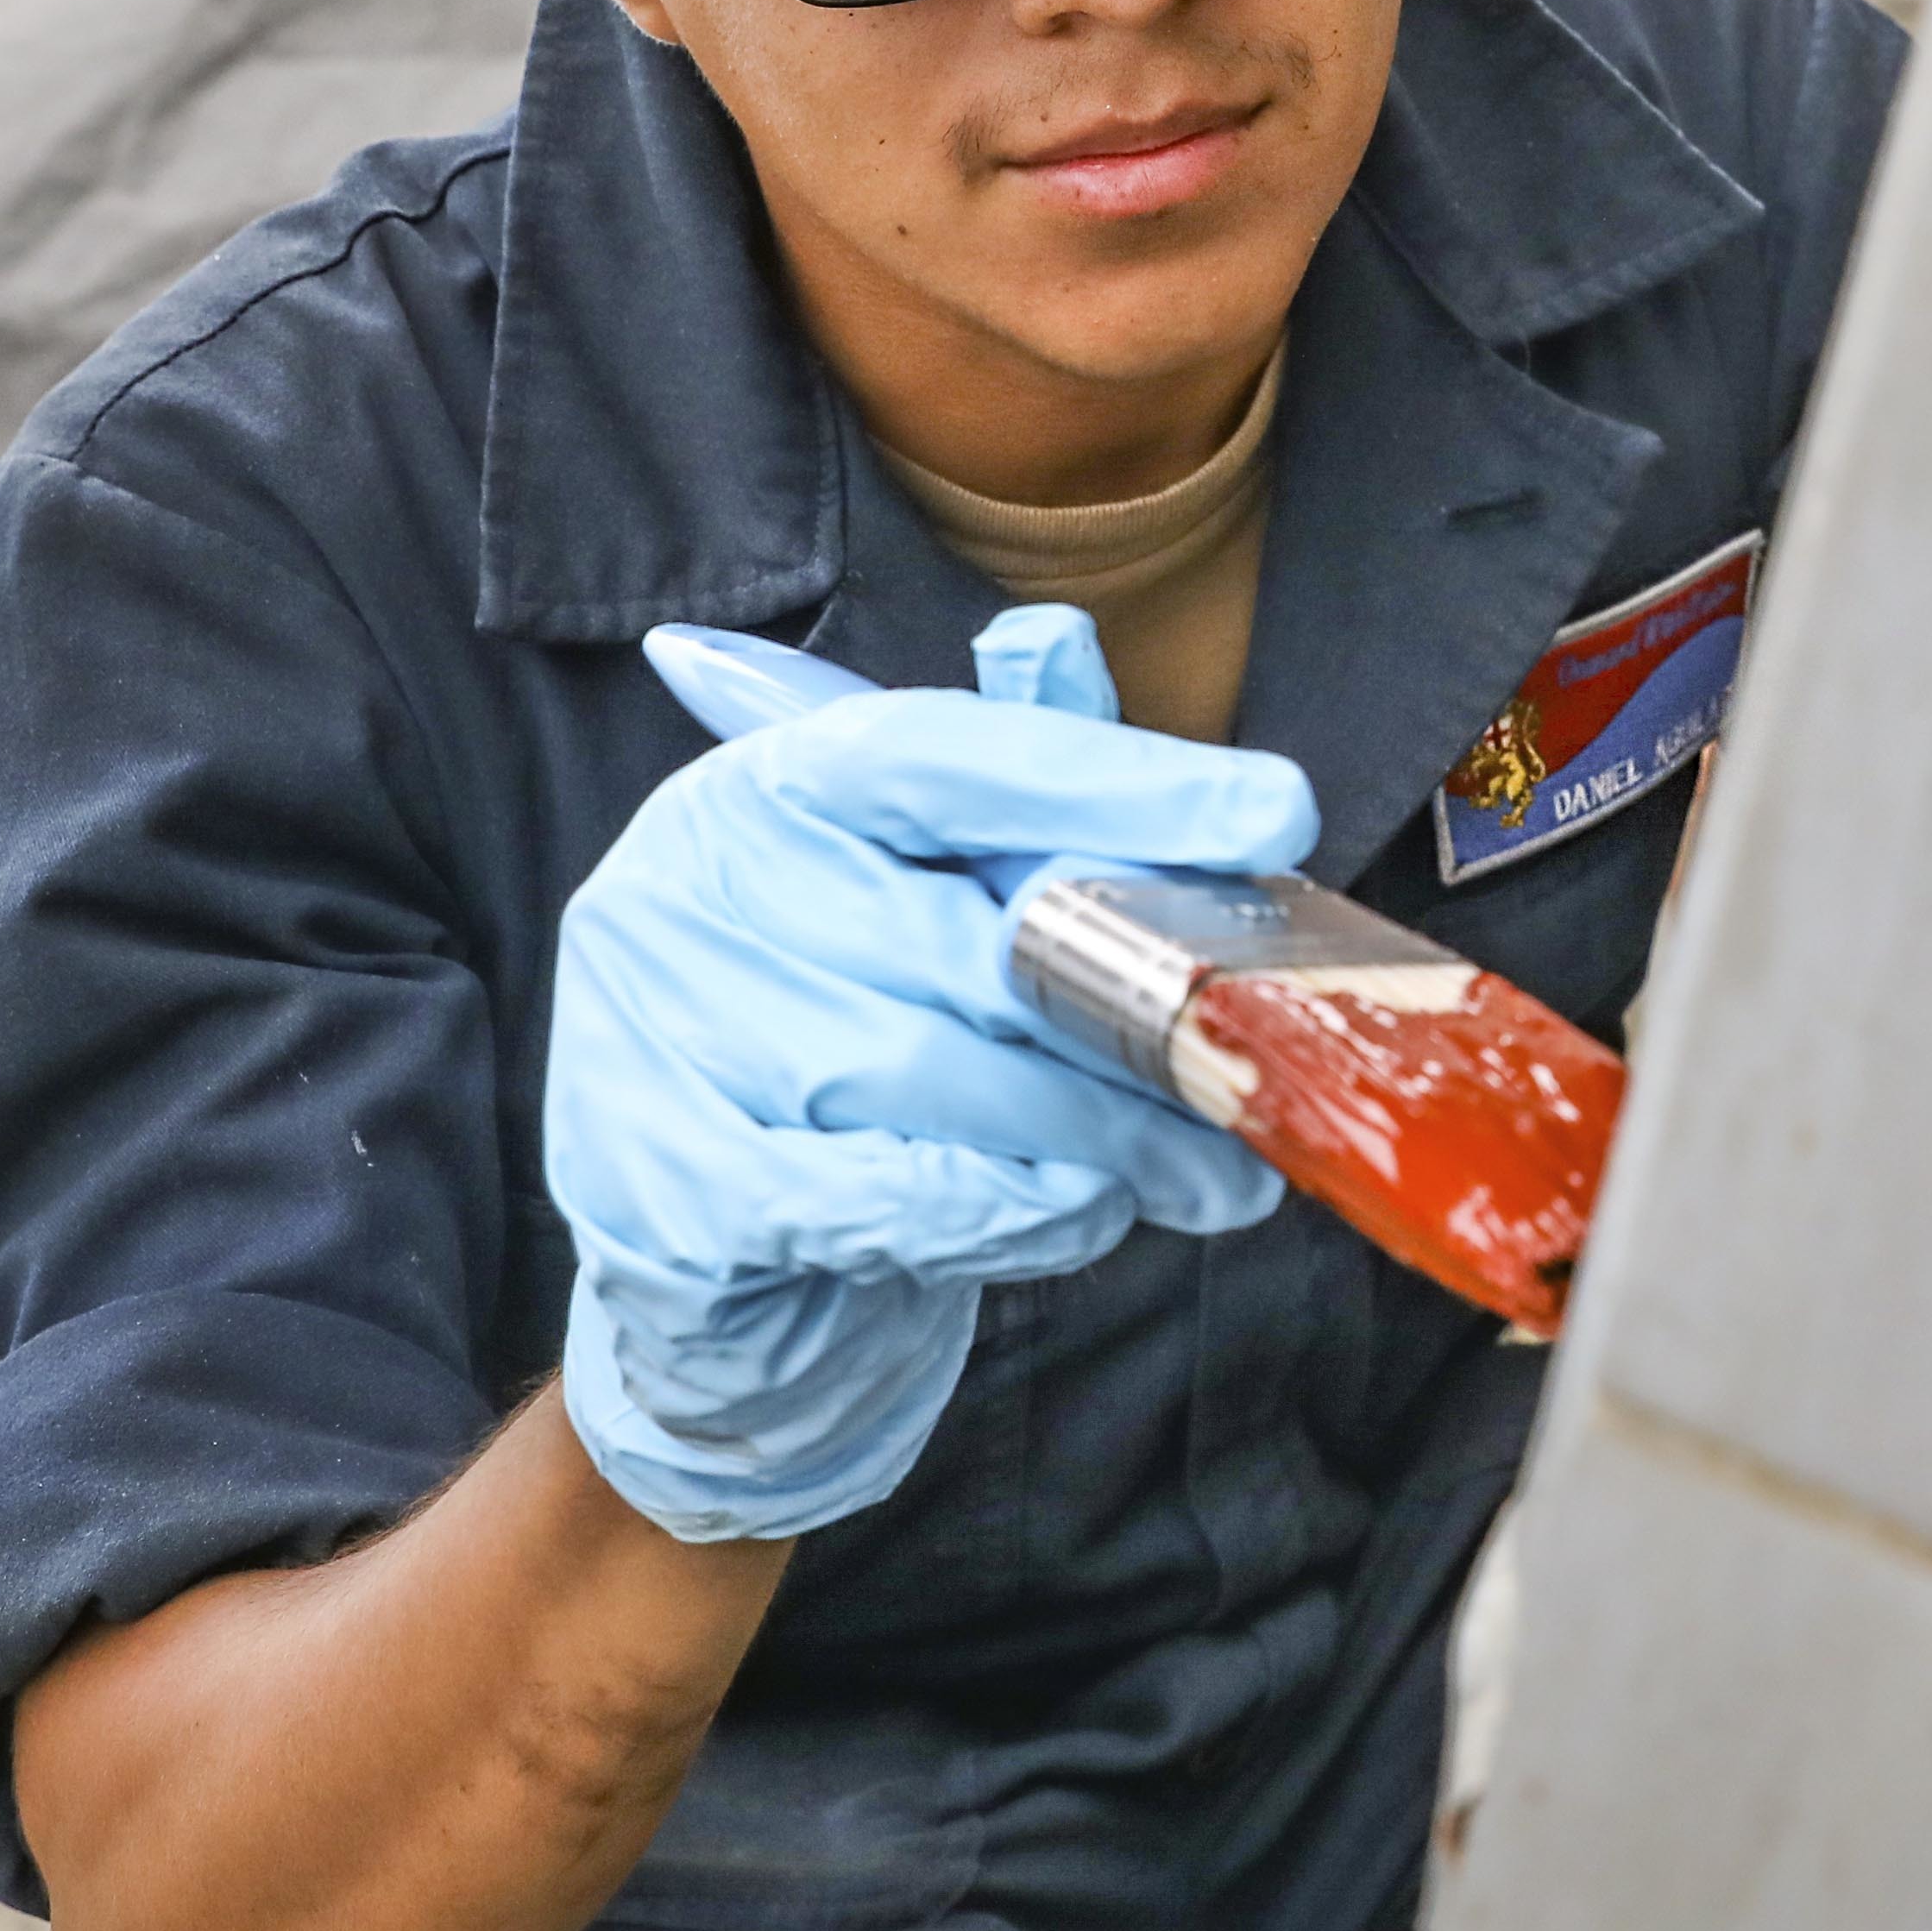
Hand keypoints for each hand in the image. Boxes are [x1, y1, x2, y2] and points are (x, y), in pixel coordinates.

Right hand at [546, 607, 1314, 1540]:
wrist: (725, 1262)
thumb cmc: (862, 1048)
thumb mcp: (937, 905)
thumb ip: (1025, 806)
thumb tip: (1080, 669)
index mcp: (766, 784)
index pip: (949, 754)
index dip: (1120, 780)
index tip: (1278, 811)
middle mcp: (688, 884)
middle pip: (964, 940)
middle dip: (1142, 1022)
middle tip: (1262, 1078)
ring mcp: (654, 1035)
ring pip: (932, 1075)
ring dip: (1096, 1137)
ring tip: (1202, 1174)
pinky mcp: (656, 1187)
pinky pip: (878, 1198)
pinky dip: (1003, 1214)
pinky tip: (1072, 1215)